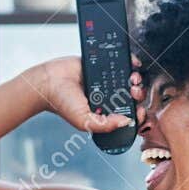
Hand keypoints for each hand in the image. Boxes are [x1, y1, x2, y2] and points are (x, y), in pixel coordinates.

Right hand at [23, 56, 137, 134]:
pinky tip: (132, 66)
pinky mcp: (102, 66)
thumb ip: (105, 125)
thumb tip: (126, 122)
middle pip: (131, 97)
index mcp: (105, 113)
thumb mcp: (84, 122)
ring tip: (132, 80)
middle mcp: (107, 98)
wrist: (48, 81)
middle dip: (138, 95)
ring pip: (129, 81)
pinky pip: (121, 64)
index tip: (140, 110)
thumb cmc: (61, 103)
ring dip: (136, 80)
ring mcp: (106, 81)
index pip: (127, 115)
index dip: (137, 114)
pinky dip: (130, 63)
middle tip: (134, 92)